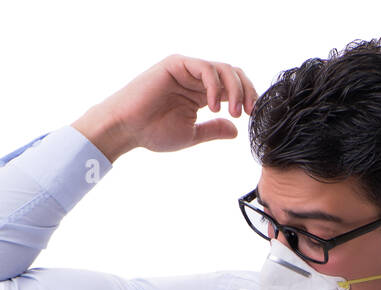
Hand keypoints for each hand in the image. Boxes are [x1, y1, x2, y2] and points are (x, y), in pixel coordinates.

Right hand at [72, 54, 257, 160]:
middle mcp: (197, 79)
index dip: (248, 98)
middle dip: (247, 91)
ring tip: (234, 112)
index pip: (234, 88)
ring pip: (223, 69)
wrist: (127, 129)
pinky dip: (214, 85)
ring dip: (234, 90)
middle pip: (234, 74)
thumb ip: (213, 130)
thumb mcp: (192, 134)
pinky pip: (205, 68)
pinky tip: (213, 106)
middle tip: (248, 112)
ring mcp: (187, 69)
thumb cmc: (153, 132)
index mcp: (202, 93)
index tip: (253, 117)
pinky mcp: (176, 64)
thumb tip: (236, 130)